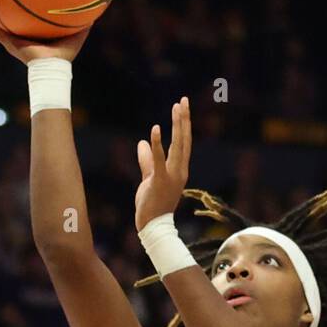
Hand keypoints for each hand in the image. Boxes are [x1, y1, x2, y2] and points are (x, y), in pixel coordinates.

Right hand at [0, 9, 89, 63]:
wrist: (51, 69)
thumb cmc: (63, 57)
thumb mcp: (75, 36)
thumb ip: (83, 25)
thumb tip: (94, 13)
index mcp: (37, 34)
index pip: (30, 17)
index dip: (27, 6)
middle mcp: (24, 36)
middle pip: (13, 17)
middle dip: (7, 5)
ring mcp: (14, 40)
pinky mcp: (9, 43)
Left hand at [135, 96, 191, 231]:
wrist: (152, 225)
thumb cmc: (152, 203)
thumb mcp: (149, 177)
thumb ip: (147, 159)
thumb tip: (142, 142)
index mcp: (179, 170)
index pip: (183, 143)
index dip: (183, 125)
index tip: (182, 107)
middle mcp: (180, 171)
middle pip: (184, 140)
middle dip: (184, 119)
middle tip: (184, 101)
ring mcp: (172, 176)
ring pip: (177, 146)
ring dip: (178, 125)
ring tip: (177, 107)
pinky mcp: (160, 180)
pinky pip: (159, 159)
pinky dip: (158, 144)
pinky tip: (156, 128)